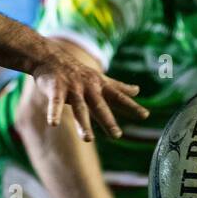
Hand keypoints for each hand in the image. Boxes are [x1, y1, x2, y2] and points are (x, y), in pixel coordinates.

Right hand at [29, 38, 147, 140]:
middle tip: (117, 135)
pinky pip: (56, 103)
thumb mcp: (100, 79)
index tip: (145, 115)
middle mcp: (88, 88)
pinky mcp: (56, 89)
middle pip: (99, 106)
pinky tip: (53, 124)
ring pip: (79, 108)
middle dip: (108, 120)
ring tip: (88, 139)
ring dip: (83, 123)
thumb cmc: (78, 72)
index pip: (119, 97)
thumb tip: (137, 91)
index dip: (132, 106)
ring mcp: (72, 89)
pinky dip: (54, 112)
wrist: (51, 58)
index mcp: (100, 87)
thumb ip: (118, 87)